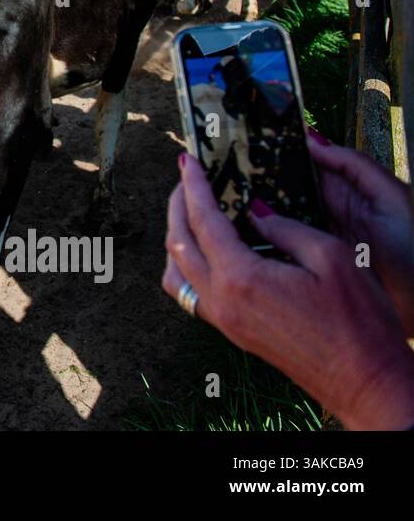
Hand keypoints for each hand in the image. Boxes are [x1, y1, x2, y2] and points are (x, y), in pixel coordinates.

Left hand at [163, 152, 413, 428]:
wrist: (366, 381)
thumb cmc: (359, 323)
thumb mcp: (332, 258)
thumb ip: (285, 227)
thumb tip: (254, 209)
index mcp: (241, 277)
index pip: (203, 220)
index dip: (192, 185)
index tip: (187, 161)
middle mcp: (222, 301)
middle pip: (178, 243)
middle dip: (178, 205)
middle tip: (187, 179)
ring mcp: (223, 320)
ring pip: (175, 272)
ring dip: (176, 237)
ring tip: (192, 212)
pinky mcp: (232, 333)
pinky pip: (190, 295)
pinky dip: (186, 267)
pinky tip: (206, 253)